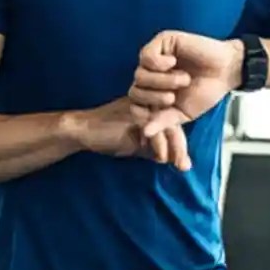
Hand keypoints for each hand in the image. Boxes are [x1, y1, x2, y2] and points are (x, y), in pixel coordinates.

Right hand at [62, 98, 191, 170]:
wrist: (85, 131)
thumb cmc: (111, 136)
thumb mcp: (140, 145)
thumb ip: (159, 152)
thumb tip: (183, 165)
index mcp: (154, 107)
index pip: (174, 125)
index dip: (181, 145)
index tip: (184, 165)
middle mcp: (151, 102)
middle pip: (174, 124)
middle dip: (180, 147)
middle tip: (183, 167)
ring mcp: (143, 106)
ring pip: (167, 126)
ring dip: (174, 148)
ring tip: (176, 164)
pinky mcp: (134, 113)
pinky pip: (153, 129)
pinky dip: (159, 145)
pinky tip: (160, 159)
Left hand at [129, 30, 242, 137]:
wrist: (227, 72)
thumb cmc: (208, 90)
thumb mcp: (183, 113)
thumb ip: (163, 122)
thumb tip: (145, 132)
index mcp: (155, 93)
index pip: (135, 104)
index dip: (143, 112)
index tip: (161, 113)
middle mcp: (152, 75)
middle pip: (135, 91)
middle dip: (153, 98)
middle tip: (173, 98)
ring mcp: (155, 58)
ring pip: (140, 75)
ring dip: (161, 81)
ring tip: (183, 79)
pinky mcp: (162, 42)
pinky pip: (146, 56)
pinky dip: (159, 64)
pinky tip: (173, 63)